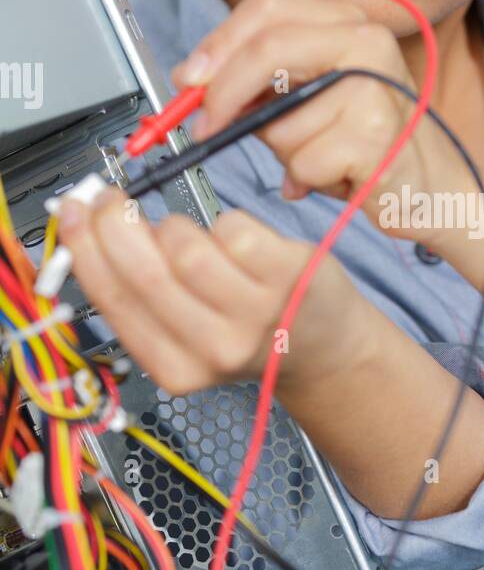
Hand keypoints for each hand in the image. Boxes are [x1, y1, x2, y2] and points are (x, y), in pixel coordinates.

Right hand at [55, 188, 372, 396]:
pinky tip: (236, 243)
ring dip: (176, 227)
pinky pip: (232, 227)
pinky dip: (226, 224)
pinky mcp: (289, 274)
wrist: (323, 350)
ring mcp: (257, 311)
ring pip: (187, 244)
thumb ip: (140, 295)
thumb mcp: (185, 335)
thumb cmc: (247, 333)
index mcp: (176, 368)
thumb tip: (90, 231)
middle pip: (147, 270)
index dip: (86, 247)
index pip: (113, 299)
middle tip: (112, 200)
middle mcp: (216, 347)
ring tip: (188, 237)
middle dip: (117, 223)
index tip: (74, 212)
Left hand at [171, 0, 472, 245]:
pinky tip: (335, 178)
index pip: (268, 9)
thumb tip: (195, 83)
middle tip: (202, 126)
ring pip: (281, 120)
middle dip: (222, 92)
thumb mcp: (310, 98)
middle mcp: (368, 42)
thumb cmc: (368, 142)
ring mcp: (378, 86)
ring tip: (316, 158)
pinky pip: (304, 161)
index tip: (189, 79)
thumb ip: (261, 82)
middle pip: (268, 48)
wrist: (432, 189)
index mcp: (348, 21)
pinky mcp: (379, 136)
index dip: (218, 42)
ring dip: (282, 153)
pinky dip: (306, 180)